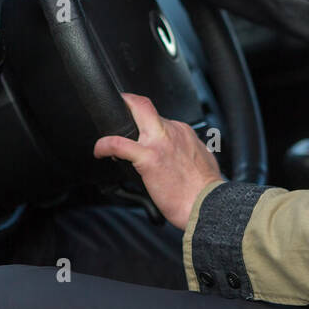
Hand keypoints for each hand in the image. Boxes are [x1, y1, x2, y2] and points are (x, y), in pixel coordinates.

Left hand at [93, 93, 223, 228]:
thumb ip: (190, 152)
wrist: (208, 205)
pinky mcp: (148, 158)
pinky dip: (105, 144)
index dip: (144, 124)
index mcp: (184, 132)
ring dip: (117, 119)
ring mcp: (159, 143)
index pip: (159, 118)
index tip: (136, 130)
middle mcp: (172, 132)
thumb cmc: (205, 191)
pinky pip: (119, 144)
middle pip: (145, 106)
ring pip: (136, 113)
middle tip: (116, 112)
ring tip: (105, 132)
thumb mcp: (203, 160)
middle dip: (128, 103)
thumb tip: (182, 157)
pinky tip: (99, 151)